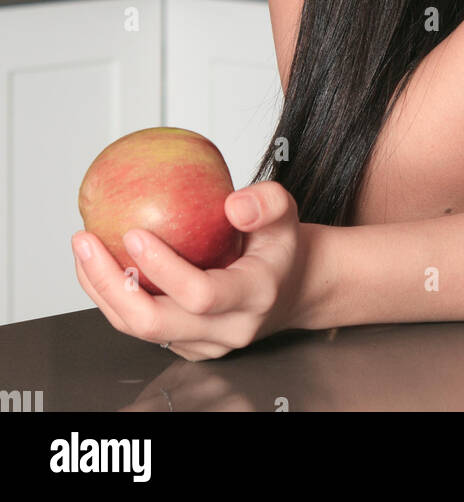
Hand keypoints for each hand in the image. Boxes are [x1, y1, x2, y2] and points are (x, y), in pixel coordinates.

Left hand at [71, 181, 318, 360]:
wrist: (294, 286)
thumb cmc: (281, 244)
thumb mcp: (285, 211)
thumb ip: (266, 201)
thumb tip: (232, 204)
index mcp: (254, 295)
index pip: (200, 294)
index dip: (163, 269)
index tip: (133, 233)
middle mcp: (229, 328)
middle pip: (157, 323)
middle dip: (112, 284)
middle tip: (86, 241)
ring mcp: (206, 344)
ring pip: (142, 331)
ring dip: (103, 292)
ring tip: (84, 250)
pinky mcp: (189, 346)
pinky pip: (145, 328)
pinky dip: (116, 299)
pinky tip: (101, 266)